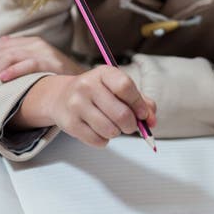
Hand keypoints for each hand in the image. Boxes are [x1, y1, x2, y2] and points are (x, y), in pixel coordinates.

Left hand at [0, 35, 86, 87]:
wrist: (80, 83)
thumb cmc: (57, 76)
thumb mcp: (39, 60)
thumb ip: (21, 51)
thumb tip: (2, 41)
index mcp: (32, 42)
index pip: (2, 46)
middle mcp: (36, 44)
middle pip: (3, 51)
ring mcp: (44, 52)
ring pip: (11, 56)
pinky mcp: (50, 63)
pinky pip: (28, 64)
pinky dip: (13, 71)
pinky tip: (3, 79)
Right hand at [14, 68, 156, 147]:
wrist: (62, 97)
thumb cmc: (97, 93)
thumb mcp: (117, 88)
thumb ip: (140, 102)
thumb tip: (152, 121)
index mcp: (103, 73)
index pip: (125, 87)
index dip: (138, 104)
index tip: (142, 114)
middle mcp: (87, 85)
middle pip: (121, 114)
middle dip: (130, 125)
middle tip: (128, 125)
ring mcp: (76, 104)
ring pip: (110, 130)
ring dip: (116, 133)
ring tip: (111, 125)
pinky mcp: (70, 123)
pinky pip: (97, 140)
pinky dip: (103, 140)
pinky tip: (97, 130)